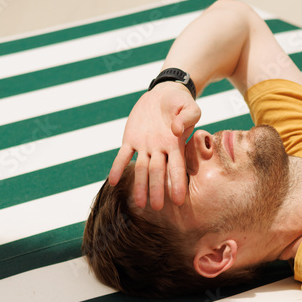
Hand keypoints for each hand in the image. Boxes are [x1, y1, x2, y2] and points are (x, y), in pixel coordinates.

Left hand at [108, 81, 201, 209]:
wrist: (164, 94)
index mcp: (175, 145)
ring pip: (141, 169)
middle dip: (157, 189)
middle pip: (157, 172)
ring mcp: (144, 147)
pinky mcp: (130, 140)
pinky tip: (112, 181)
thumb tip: (176, 129)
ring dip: (139, 185)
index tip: (179, 200)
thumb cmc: (181, 102)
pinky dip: (117, 167)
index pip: (177, 167)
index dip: (177, 183)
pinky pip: (123, 156)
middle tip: (156, 207)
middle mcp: (159, 150)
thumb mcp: (190, 107)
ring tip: (139, 204)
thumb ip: (186, 118)